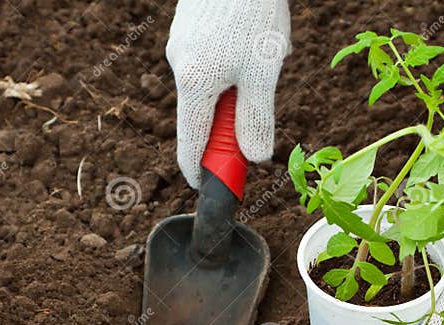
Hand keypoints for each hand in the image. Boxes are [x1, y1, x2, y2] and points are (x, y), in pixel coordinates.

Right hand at [166, 0, 290, 187]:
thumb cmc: (252, 10)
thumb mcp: (263, 72)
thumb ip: (257, 118)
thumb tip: (254, 157)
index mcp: (194, 84)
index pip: (190, 144)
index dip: (201, 171)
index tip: (211, 187)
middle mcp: (179, 67)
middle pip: (201, 117)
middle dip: (230, 126)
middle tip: (258, 117)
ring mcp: (181, 46)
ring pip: (210, 89)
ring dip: (236, 92)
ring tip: (263, 60)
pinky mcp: (189, 31)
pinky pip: (210, 65)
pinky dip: (232, 70)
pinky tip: (253, 43)